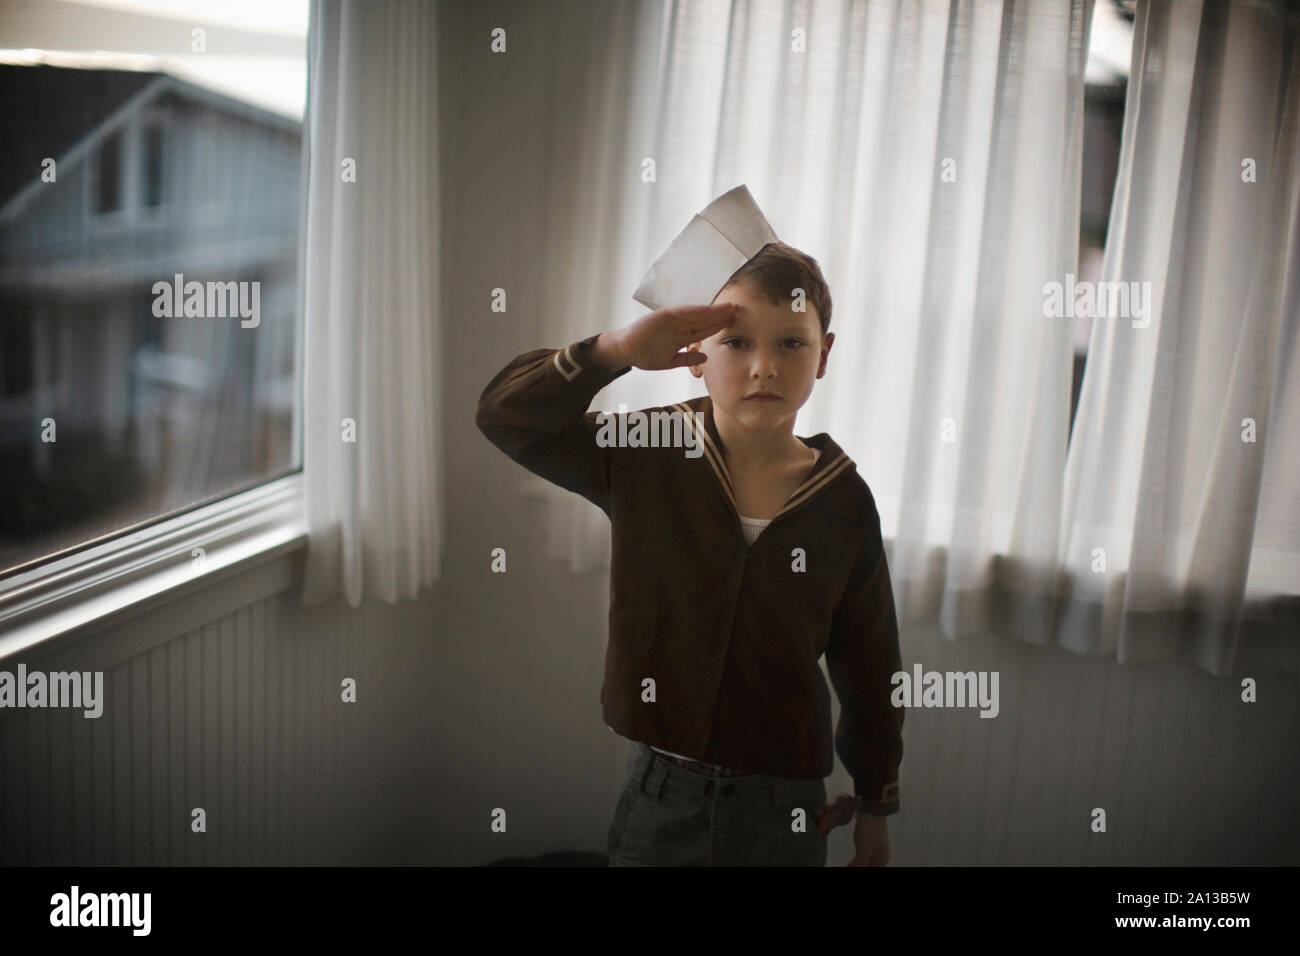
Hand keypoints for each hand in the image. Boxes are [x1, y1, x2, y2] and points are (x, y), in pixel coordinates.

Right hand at [609, 303, 738, 371]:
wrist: (625, 349)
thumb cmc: (645, 355)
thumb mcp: (669, 361)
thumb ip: (687, 359)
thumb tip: (705, 358)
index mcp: (682, 336)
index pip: (705, 329)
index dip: (720, 325)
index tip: (735, 323)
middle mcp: (680, 326)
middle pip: (705, 320)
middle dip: (722, 316)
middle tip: (739, 310)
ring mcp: (673, 320)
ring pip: (698, 315)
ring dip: (714, 312)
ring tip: (730, 308)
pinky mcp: (664, 315)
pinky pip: (684, 313)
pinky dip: (697, 311)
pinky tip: (710, 309)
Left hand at [814, 792, 890, 865]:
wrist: (871, 808)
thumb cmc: (869, 828)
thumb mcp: (864, 849)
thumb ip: (860, 863)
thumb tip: (855, 869)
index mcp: (882, 858)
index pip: (871, 870)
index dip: (861, 870)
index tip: (849, 868)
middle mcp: (881, 854)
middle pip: (869, 866)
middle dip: (858, 867)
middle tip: (848, 867)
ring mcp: (876, 847)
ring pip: (866, 862)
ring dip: (857, 865)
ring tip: (848, 866)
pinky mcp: (871, 841)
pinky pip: (864, 855)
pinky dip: (857, 860)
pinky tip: (851, 862)